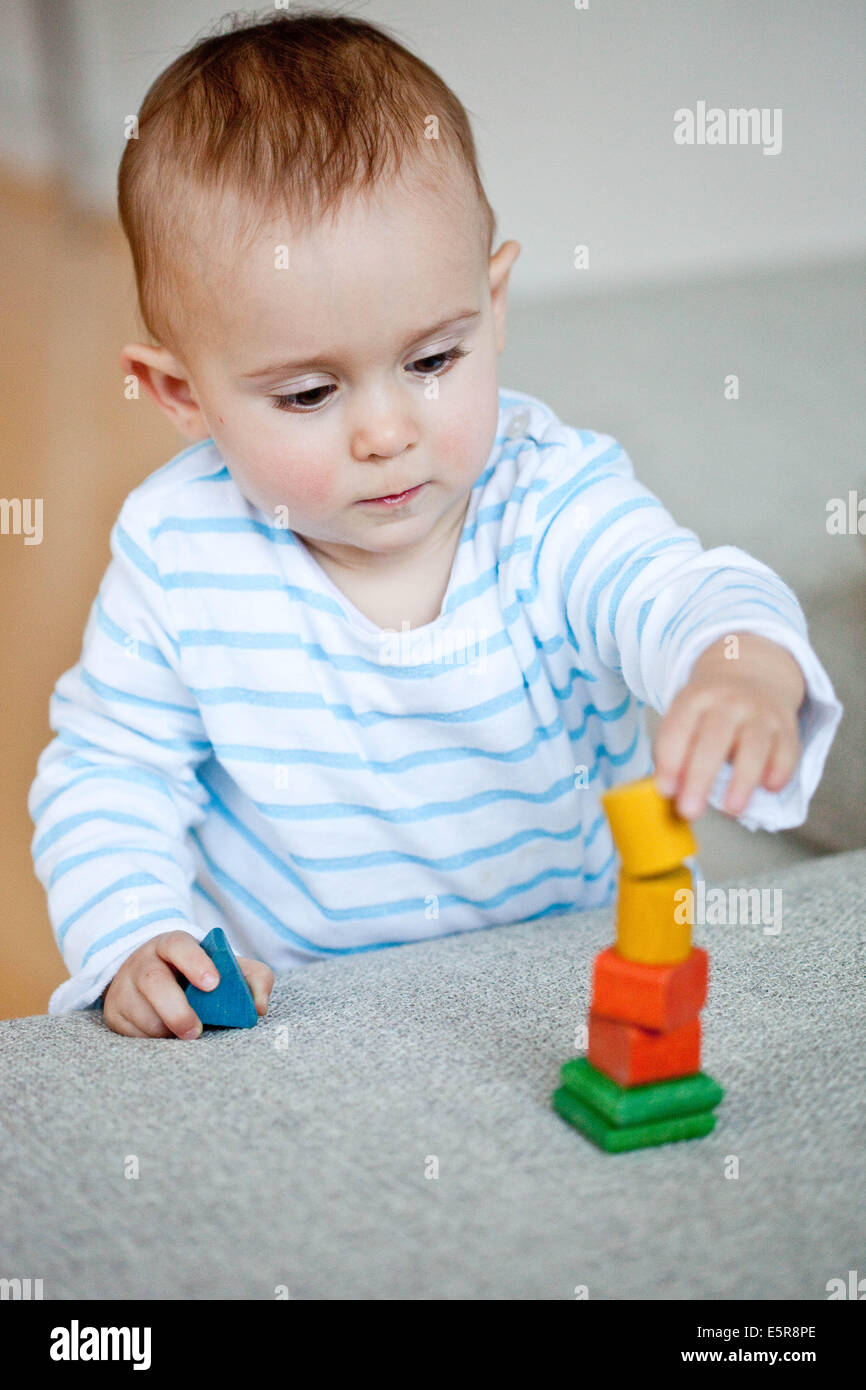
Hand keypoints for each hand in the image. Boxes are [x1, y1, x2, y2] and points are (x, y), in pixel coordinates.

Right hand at [101, 929, 274, 1037]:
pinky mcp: (113, 1013)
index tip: (214, 984)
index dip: (195, 963)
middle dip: (176, 1009)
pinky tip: (166, 1035)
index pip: (179, 946)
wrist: (153, 980)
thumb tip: (258, 1007)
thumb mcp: (227, 968)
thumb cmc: (199, 976)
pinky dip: (152, 1040)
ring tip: (184, 1032)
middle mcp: (143, 961)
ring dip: (166, 1030)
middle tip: (195, 1031)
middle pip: (153, 981)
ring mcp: (124, 986)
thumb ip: (254, 979)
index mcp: (172, 944)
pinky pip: (131, 1033)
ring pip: (141, 1013)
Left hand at [653, 632, 804, 819]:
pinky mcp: (786, 727)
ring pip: (754, 745)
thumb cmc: (709, 712)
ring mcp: (760, 713)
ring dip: (742, 780)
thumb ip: (675, 753)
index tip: (665, 791)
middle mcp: (728, 702)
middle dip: (700, 778)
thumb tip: (671, 795)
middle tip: (690, 811)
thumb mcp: (685, 718)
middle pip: (714, 739)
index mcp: (695, 699)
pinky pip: (786, 750)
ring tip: (731, 811)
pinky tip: (769, 788)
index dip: (670, 761)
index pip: (678, 728)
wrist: (752, 675)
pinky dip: (779, 770)